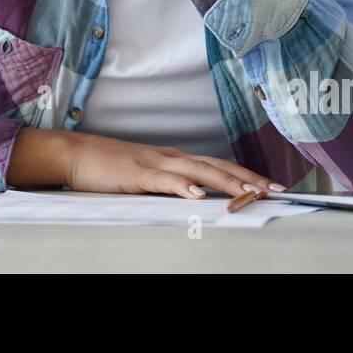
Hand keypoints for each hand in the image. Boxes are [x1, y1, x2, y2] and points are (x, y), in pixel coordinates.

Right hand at [64, 131, 284, 199]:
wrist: (76, 154)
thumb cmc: (110, 168)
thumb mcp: (147, 177)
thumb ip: (171, 184)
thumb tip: (197, 198)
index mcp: (175, 159)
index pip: (219, 165)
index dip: (246, 175)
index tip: (271, 186)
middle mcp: (171, 157)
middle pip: (217, 165)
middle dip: (248, 178)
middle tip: (276, 189)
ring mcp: (154, 164)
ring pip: (198, 170)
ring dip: (226, 181)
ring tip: (249, 192)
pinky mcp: (136, 173)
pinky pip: (163, 180)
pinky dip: (182, 186)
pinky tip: (196, 194)